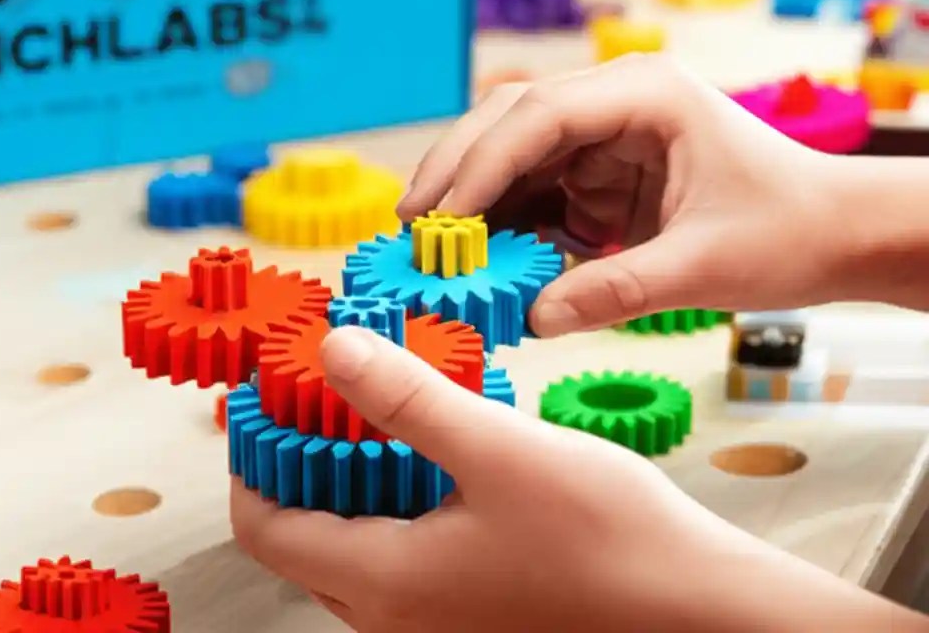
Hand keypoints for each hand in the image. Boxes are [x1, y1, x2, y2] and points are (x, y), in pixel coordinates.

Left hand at [230, 327, 923, 632]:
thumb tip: (334, 349)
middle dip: (296, 471)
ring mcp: (435, 630)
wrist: (704, 613)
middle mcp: (397, 620)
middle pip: (303, 543)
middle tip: (317, 404)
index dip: (249, 463)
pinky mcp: (472, 622)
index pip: (264, 528)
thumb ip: (408, 398)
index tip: (262, 407)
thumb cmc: (614, 540)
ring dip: (348, 489)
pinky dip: (393, 514)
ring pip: (353, 556)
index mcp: (386, 582)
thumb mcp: (500, 449)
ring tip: (375, 422)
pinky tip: (437, 464)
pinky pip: (400, 569)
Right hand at [398, 53, 851, 336]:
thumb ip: (615, 291)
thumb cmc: (786, 231)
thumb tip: (534, 320)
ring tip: (428, 247)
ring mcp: (605, 134)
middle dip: (457, 171)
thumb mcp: (702, 266)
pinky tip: (476, 256)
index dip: (482, 164)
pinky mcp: (600, 171)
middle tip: (410, 226)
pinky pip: (535, 188)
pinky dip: (503, 222)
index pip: (541, 114)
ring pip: (512, 153)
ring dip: (471, 198)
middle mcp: (616, 102)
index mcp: (647, 94)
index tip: (442, 217)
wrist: (833, 233)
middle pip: (510, 120)